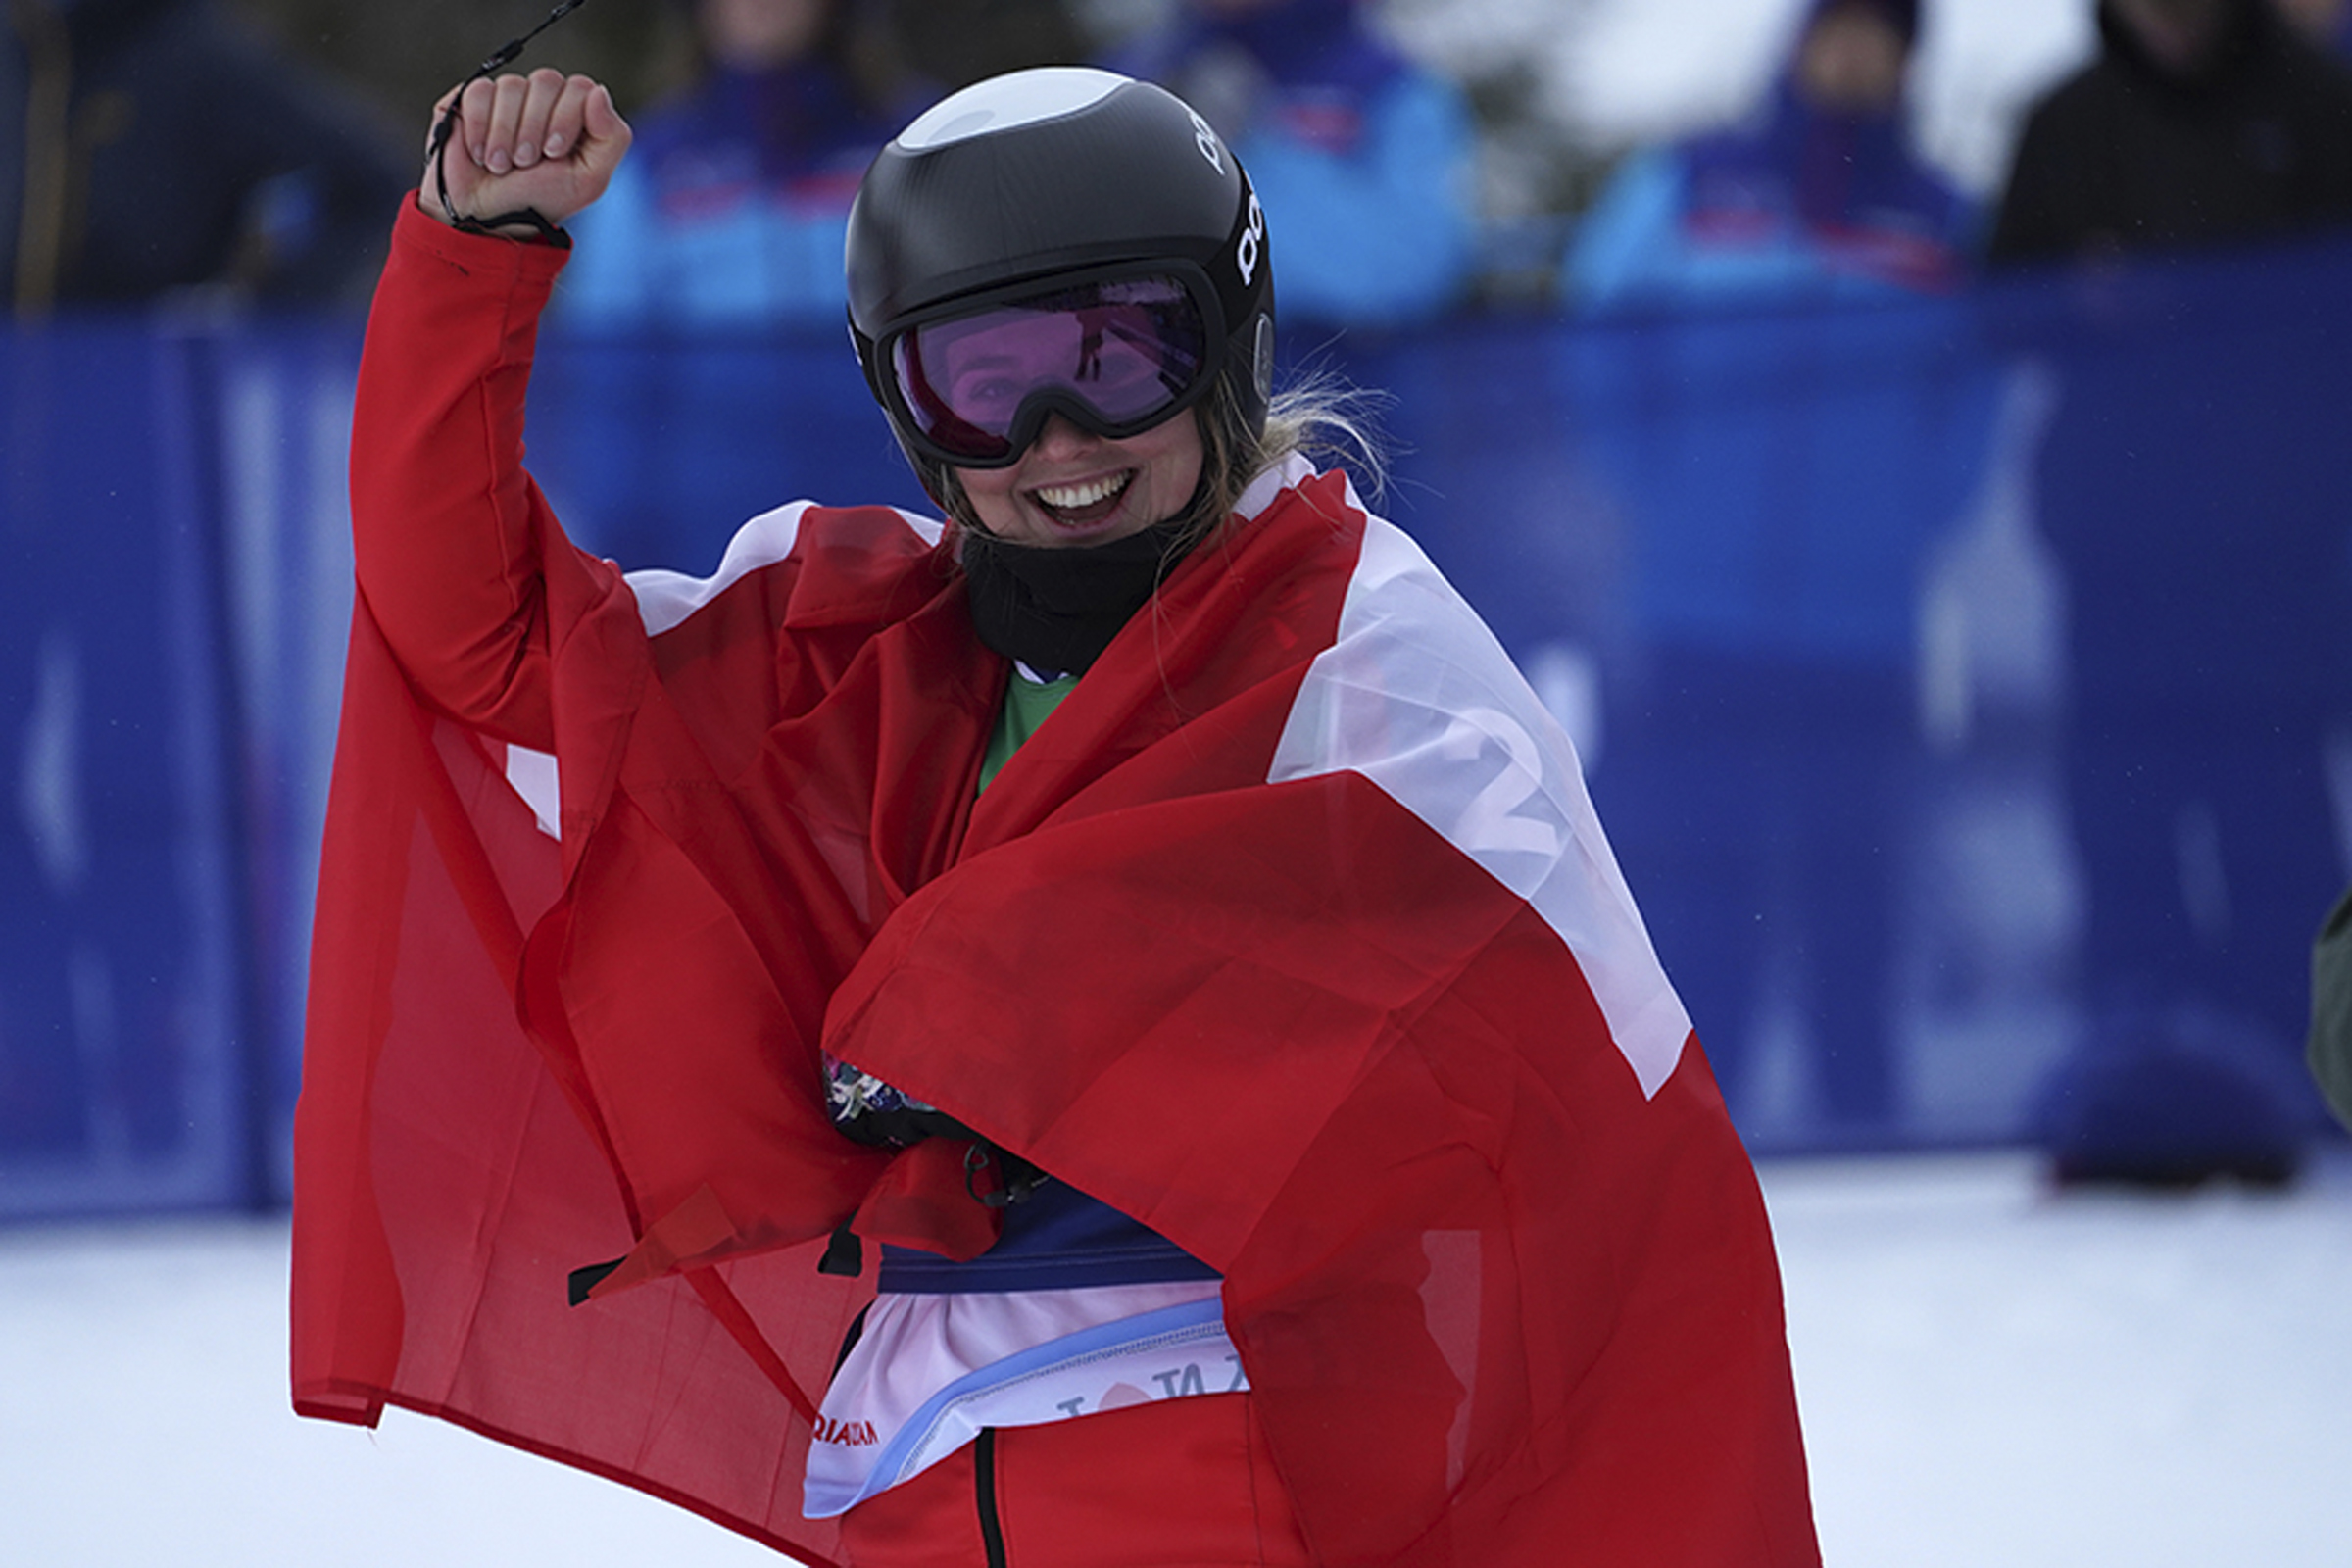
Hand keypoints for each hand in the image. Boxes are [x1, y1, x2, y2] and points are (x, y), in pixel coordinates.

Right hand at [423, 68, 630, 232]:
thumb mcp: (588, 180)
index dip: (567, 116)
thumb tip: (599, 92)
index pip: (580, 88)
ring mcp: (508, 98)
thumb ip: (612, 137)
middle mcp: (543, 100)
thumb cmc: (538, 200)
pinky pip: (480, 91)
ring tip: (501, 164)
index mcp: (575, 115)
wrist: (484, 217)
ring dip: (506, 132)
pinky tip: (479, 153)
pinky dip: (480, 126)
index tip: (554, 152)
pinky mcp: (472, 98)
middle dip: (535, 126)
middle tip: (525, 161)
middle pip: (547, 80)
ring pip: (513, 85)